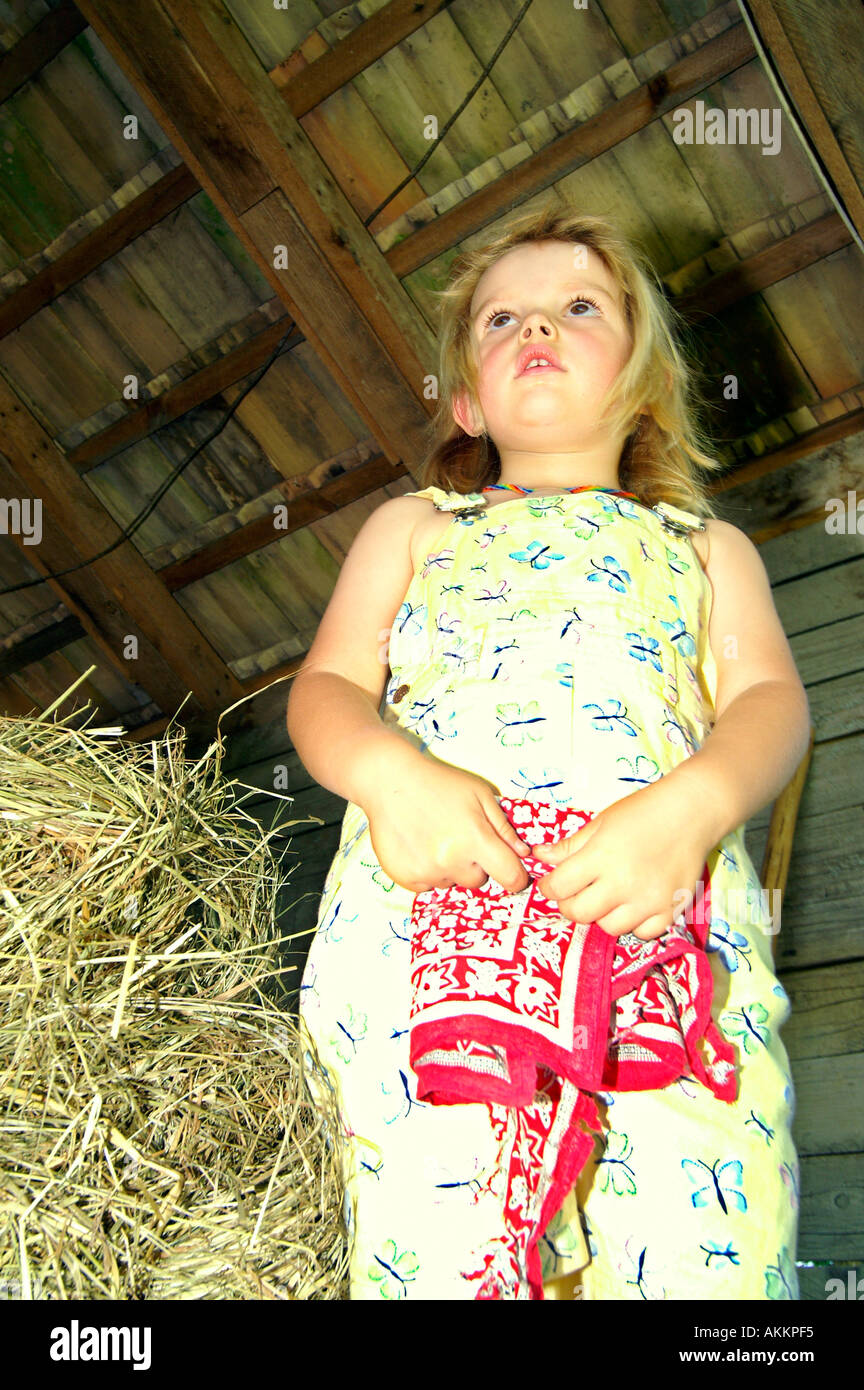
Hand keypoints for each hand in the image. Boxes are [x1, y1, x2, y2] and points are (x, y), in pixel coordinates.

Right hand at [363, 753, 531, 895]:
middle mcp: (451, 862)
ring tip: (435, 837)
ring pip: (451, 883)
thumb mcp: (480, 794)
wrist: (388, 781)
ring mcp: (425, 872)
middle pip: (478, 881)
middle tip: (460, 838)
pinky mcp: (404, 877)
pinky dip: (427, 871)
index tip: (509, 868)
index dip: (516, 876)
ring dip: (450, 868)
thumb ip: (503, 827)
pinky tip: (419, 846)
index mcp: (476, 840)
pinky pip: (427, 886)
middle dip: (475, 864)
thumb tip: (522, 854)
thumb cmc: (439, 783)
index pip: (512, 878)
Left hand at [534, 778, 716, 940]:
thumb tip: (540, 856)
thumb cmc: (643, 812)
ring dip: (602, 915)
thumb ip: (570, 845)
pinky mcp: (671, 910)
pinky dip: (634, 923)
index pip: (560, 887)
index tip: (553, 884)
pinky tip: (634, 905)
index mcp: (601, 856)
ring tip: (608, 897)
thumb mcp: (600, 823)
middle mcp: (623, 883)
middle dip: (570, 905)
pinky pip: (642, 933)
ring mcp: (649, 900)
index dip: (550, 887)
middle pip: (580, 913)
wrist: (692, 812)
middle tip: (575, 894)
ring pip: (609, 927)